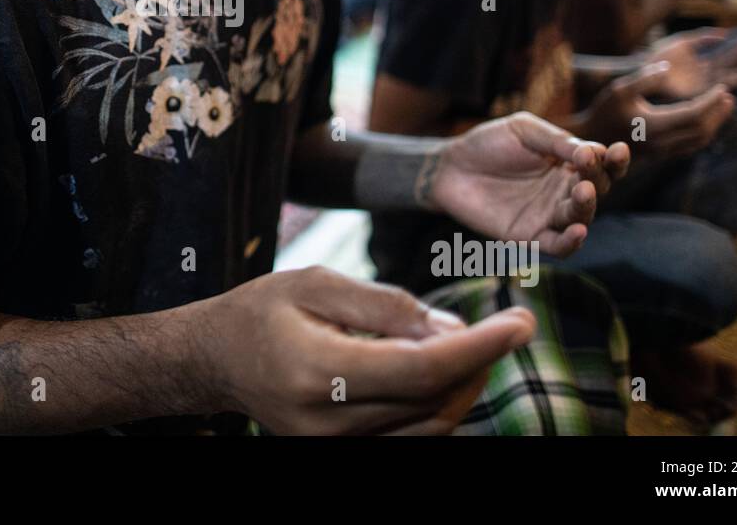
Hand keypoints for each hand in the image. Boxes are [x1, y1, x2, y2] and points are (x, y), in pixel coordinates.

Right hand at [203, 266, 534, 434]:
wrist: (217, 360)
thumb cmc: (263, 310)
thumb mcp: (315, 283)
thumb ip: (381, 304)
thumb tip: (446, 329)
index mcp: (317, 371)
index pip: (419, 370)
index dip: (478, 349)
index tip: (520, 323)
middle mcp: (328, 423)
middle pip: (432, 401)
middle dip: (480, 363)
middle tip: (503, 326)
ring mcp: (335, 448)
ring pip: (430, 427)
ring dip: (467, 387)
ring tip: (476, 345)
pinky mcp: (342, 454)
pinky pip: (412, 439)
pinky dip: (442, 407)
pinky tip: (448, 373)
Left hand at [431, 113, 628, 255]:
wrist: (450, 166)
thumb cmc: (488, 143)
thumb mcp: (524, 131)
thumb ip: (556, 141)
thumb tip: (592, 152)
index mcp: (568, 164)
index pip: (602, 165)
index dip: (615, 160)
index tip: (618, 150)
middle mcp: (564, 191)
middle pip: (597, 190)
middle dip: (600, 178)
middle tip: (588, 167)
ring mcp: (548, 215)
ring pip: (580, 218)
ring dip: (586, 206)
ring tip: (584, 191)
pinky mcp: (529, 236)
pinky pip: (557, 246)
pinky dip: (571, 242)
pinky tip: (579, 231)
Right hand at [582, 62, 734, 158]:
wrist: (591, 139)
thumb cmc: (603, 111)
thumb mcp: (620, 89)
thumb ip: (645, 78)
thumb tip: (669, 70)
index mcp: (654, 125)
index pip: (695, 114)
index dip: (712, 101)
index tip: (724, 88)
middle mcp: (661, 142)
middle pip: (702, 130)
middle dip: (719, 113)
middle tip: (729, 97)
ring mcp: (662, 152)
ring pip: (699, 141)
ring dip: (715, 124)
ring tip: (723, 108)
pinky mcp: (661, 155)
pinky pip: (691, 146)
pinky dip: (704, 132)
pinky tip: (706, 120)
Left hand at [646, 28, 736, 98]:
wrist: (642, 68)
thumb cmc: (660, 55)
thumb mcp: (684, 42)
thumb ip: (702, 38)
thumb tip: (725, 33)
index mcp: (703, 64)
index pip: (724, 58)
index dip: (736, 52)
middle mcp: (704, 76)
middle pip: (728, 72)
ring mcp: (699, 86)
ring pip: (723, 83)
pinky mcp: (692, 95)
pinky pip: (708, 92)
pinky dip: (719, 88)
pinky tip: (730, 83)